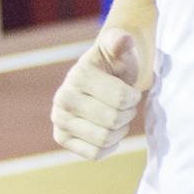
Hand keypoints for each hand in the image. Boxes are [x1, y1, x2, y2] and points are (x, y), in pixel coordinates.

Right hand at [51, 27, 145, 160]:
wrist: (101, 78)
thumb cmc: (115, 64)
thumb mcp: (119, 49)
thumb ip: (121, 41)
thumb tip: (123, 39)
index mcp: (78, 76)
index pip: (122, 99)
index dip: (134, 97)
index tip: (131, 91)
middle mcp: (63, 98)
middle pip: (113, 121)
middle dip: (127, 114)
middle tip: (126, 106)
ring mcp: (59, 120)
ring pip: (104, 139)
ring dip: (119, 130)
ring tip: (118, 117)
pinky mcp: (61, 138)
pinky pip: (94, 154)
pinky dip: (109, 146)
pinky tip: (110, 132)